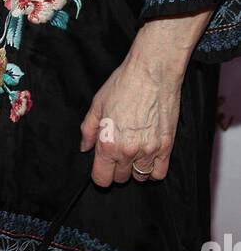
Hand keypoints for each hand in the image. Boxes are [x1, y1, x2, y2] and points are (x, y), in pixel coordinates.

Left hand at [80, 51, 180, 185]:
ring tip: (134, 150)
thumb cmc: (123, 84)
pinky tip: (148, 157)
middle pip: (120, 178)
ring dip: (135, 168)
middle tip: (118, 149)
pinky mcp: (166, 147)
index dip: (100, 173)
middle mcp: (128, 151)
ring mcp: (149, 151)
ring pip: (139, 176)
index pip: (102, 178)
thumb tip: (84, 148)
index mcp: (108, 143)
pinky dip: (153, 170)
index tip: (102, 165)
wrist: (152, 72)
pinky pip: (159, 173)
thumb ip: (88, 130)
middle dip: (117, 167)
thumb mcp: (97, 104)